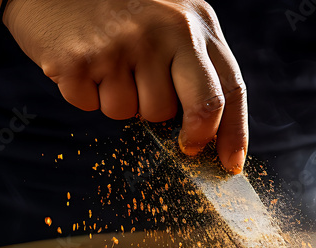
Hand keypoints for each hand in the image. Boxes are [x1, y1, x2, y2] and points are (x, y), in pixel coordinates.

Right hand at [1, 0, 247, 172]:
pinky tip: (82, 61)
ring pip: (139, 113)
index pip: (229, 87)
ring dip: (122, 102)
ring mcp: (124, 45)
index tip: (230, 164)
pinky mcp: (83, 60)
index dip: (233, 132)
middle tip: (183, 146)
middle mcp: (166, 30)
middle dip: (194, 136)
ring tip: (108, 64)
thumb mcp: (169, 18)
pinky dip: (86, 93)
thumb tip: (207, 131)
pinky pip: (94, 106)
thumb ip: (191, 62)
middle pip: (199, 109)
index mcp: (194, 22)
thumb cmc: (114, 6)